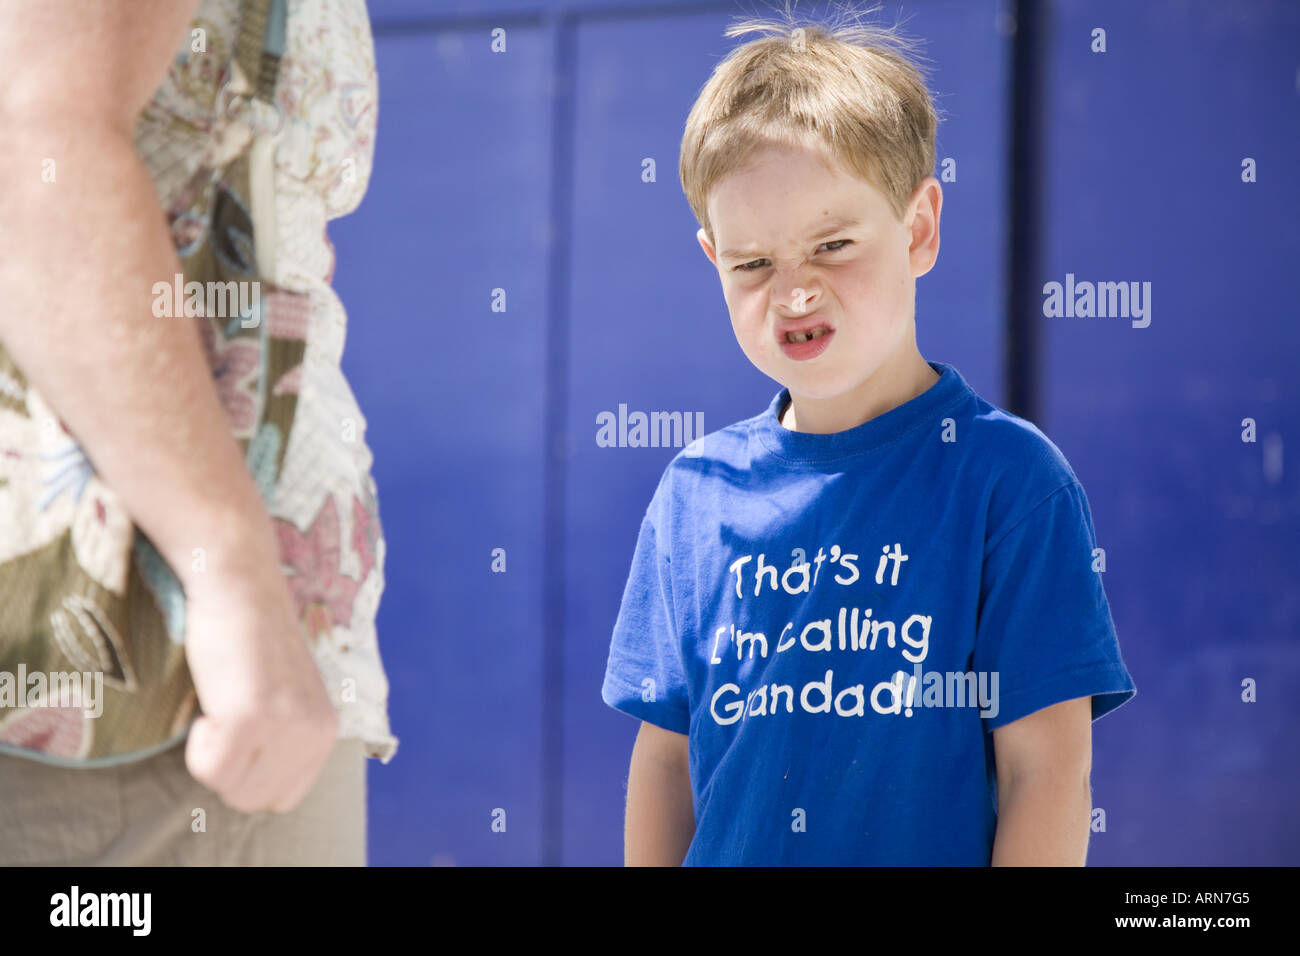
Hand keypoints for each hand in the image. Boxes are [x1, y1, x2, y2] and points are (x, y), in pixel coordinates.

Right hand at [180, 547, 339, 813]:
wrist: (240, 584)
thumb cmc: (250, 638)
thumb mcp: (287, 695)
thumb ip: (284, 739)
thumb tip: (260, 788)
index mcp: (327, 731)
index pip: (282, 797)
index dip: (248, 772)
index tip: (240, 727)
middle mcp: (315, 732)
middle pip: (254, 800)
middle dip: (227, 769)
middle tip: (225, 715)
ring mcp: (286, 725)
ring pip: (231, 790)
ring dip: (211, 757)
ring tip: (220, 706)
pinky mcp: (252, 715)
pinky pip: (209, 768)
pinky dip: (197, 745)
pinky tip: (209, 705)